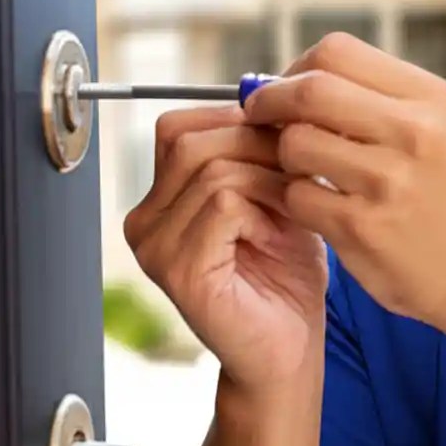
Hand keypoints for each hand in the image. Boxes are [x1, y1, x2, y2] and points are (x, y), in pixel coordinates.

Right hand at [122, 105, 328, 392]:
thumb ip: (262, 151)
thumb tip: (268, 92)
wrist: (288, 352)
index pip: (179, 125)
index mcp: (161, 199)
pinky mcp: (179, 269)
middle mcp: (146, 220)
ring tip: (293, 209)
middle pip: (191, 137)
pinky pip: (223, 203)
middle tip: (299, 172)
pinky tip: (279, 237)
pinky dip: (264, 211)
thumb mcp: (276, 197)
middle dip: (256, 144)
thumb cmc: (285, 278)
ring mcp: (155, 246)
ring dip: (268, 179)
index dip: (238, 122)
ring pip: (211, 167)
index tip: (287, 143)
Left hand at [243, 32, 445, 325]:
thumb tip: (286, 81)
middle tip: (259, 118)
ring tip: (305, 173)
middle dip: (270, 102)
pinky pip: (297, 196)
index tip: (284, 90)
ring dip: (285, 158)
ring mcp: (387, 180)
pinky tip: (319, 208)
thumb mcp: (438, 133)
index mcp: (429, 98)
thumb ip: (375, 102)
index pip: (337, 52)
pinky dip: (296, 200)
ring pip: (296, 143)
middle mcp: (413, 131)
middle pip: (309, 89)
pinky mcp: (363, 227)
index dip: (296, 67)